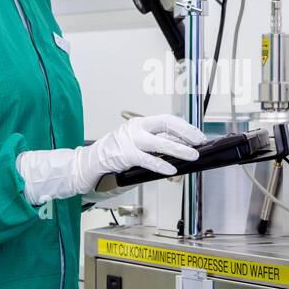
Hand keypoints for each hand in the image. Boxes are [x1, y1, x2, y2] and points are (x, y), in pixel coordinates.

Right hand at [15, 114, 206, 204]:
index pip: (167, 120)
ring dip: (179, 149)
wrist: (88, 163)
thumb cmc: (114, 155)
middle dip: (186, 133)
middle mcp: (136, 128)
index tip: (198, 136)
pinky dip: (161, 164)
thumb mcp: (136, 146)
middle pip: (166, 125)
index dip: (184, 127)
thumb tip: (179, 150)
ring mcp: (129, 140)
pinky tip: (171, 169)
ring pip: (160, 143)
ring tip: (192, 156)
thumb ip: (154, 146)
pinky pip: (147, 159)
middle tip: (200, 142)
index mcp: (139, 123)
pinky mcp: (124, 154)